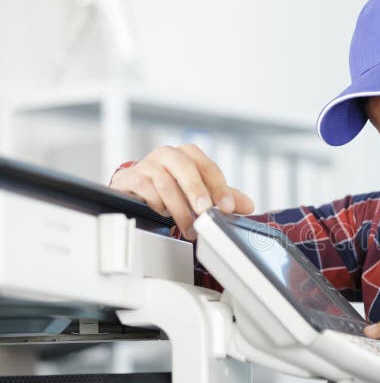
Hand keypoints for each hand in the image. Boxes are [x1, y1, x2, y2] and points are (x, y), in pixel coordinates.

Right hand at [109, 144, 254, 238]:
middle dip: (197, 193)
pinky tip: (162, 213)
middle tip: (205, 213)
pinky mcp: (128, 177)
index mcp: (188, 155)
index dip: (219, 188)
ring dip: (179, 209)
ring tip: (189, 227)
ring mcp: (146, 164)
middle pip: (185, 168)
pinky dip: (156, 203)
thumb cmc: (172, 188)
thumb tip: (248, 206)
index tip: (227, 207)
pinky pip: (143, 188)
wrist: (137, 190)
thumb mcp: (202, 192)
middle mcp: (167, 155)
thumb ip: (225, 197)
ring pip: (165, 182)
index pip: (207, 167)